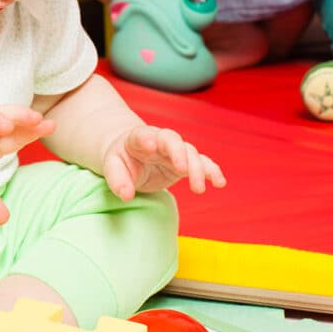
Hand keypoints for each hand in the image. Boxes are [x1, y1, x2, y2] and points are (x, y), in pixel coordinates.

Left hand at [102, 125, 225, 199]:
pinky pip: (202, 164)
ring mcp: (175, 151)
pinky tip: (220, 183)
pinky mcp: (186, 163)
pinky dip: (212, 171)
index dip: (147, 139)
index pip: (143, 135)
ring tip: (198, 189)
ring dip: (197, 169)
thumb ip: (117, 180)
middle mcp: (161, 141)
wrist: (133, 155)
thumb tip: (126, 195)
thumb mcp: (112, 167)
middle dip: (179, 153)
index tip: (151, 145)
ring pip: (191, 153)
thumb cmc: (121, 160)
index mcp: (139, 138)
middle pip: (173, 141)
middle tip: (182, 169)